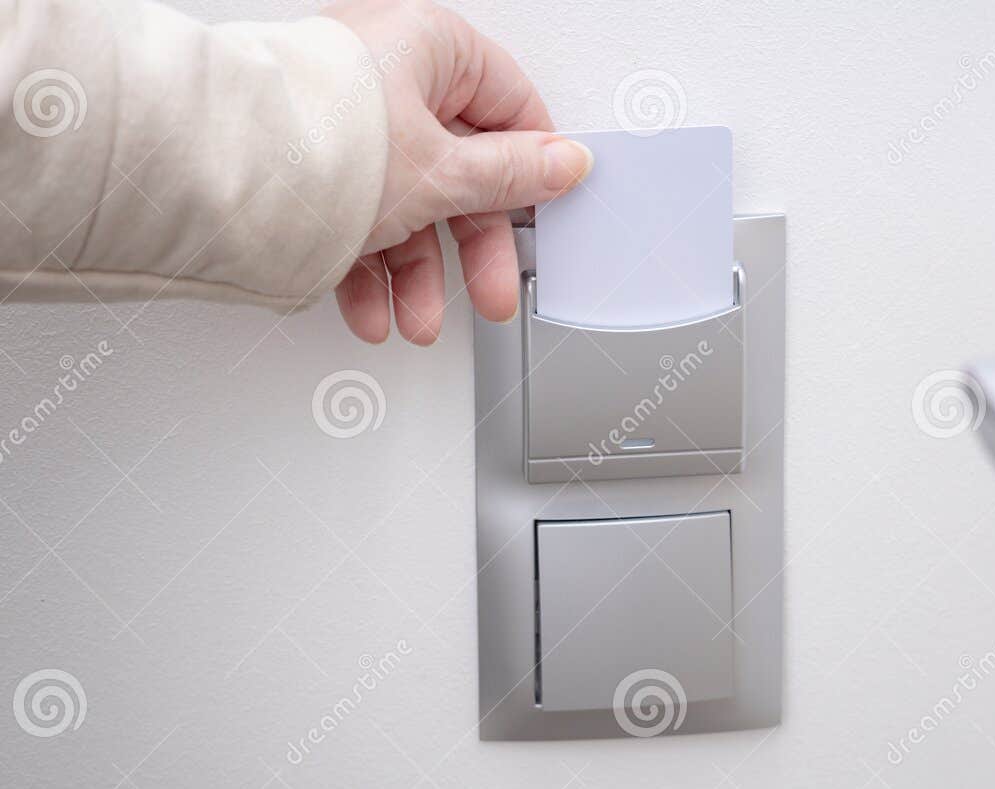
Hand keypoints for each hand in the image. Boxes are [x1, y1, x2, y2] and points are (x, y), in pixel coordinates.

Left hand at [325, 0, 592, 344]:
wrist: (214, 177)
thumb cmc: (319, 147)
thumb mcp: (444, 174)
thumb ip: (512, 176)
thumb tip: (565, 163)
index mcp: (428, 46)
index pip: (509, 105)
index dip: (531, 170)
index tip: (541, 216)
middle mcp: (386, 73)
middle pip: (457, 168)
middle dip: (467, 250)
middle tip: (488, 293)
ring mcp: (346, 119)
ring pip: (405, 202)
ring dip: (415, 276)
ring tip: (414, 320)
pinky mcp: (310, 162)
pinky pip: (357, 215)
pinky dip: (367, 268)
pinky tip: (371, 309)